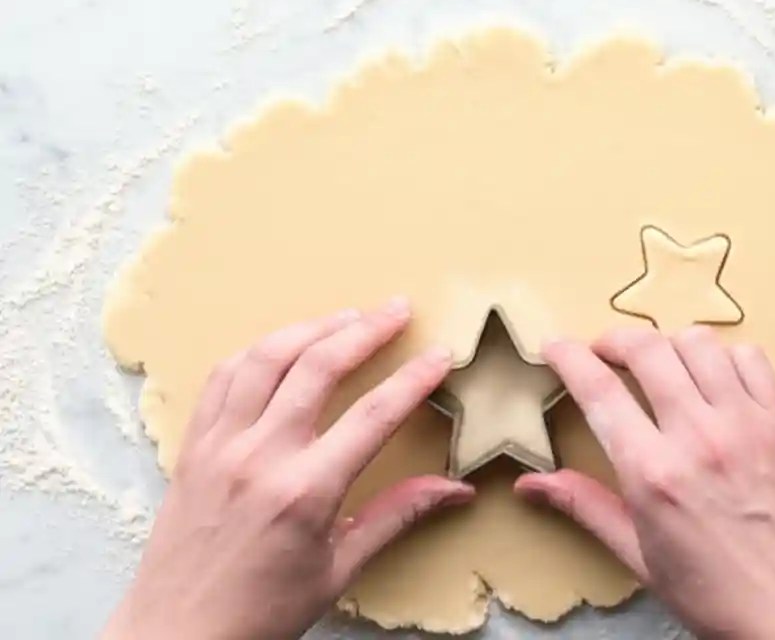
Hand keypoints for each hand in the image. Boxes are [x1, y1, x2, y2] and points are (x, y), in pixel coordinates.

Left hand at [102, 298, 472, 639]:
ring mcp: (219, 446)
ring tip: (348, 315)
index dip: (413, 380)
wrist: (175, 636)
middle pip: (317, 367)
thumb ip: (397, 518)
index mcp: (303, 493)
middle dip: (365, 330)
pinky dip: (259, 351)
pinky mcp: (192, 447)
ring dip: (311, 327)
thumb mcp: (339, 571)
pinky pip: (223, 377)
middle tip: (398, 309)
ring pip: (266, 358)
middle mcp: (258, 457)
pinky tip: (284, 344)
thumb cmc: (261, 613)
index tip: (441, 356)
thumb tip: (457, 491)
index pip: (372, 416)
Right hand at [515, 327, 774, 638]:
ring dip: (669, 344)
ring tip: (659, 363)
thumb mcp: (639, 557)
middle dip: (615, 340)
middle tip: (604, 352)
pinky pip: (751, 359)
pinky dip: (725, 356)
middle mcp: (699, 438)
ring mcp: (746, 425)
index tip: (554, 346)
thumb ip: (586, 507)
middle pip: (647, 350)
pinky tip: (714, 378)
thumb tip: (529, 484)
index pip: (600, 391)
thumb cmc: (715, 594)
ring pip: (699, 344)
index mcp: (653, 474)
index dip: (569, 357)